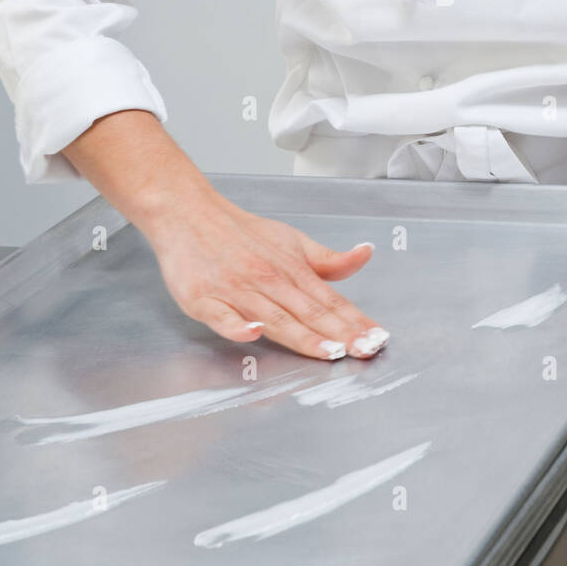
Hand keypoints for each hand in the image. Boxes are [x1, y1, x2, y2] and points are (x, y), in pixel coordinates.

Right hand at [145, 192, 387, 359]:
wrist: (189, 213)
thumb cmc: (240, 233)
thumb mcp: (290, 240)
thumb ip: (327, 259)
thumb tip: (365, 254)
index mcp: (291, 268)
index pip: (330, 300)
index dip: (355, 321)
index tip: (377, 338)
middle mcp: (268, 280)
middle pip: (309, 312)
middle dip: (340, 334)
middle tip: (365, 351)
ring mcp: (236, 290)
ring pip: (275, 318)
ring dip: (303, 337)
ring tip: (329, 352)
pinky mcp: (204, 299)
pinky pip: (222, 317)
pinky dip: (237, 326)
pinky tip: (254, 333)